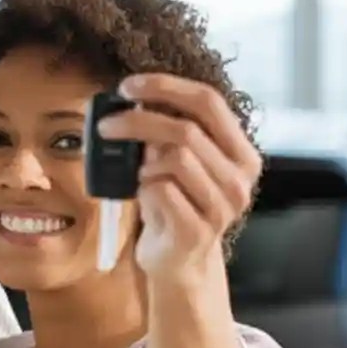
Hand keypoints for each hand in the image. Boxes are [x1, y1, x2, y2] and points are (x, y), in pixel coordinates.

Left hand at [98, 73, 261, 281]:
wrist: (179, 261)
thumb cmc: (175, 204)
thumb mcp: (178, 163)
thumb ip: (167, 133)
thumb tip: (131, 98)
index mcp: (241, 153)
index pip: (209, 102)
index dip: (166, 87)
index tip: (128, 87)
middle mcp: (239, 179)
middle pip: (186, 130)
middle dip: (137, 121)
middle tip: (105, 126)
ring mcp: (222, 207)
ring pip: (175, 159)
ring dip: (143, 161)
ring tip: (135, 172)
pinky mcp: (197, 231)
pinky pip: (160, 190)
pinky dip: (142, 187)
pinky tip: (143, 196)